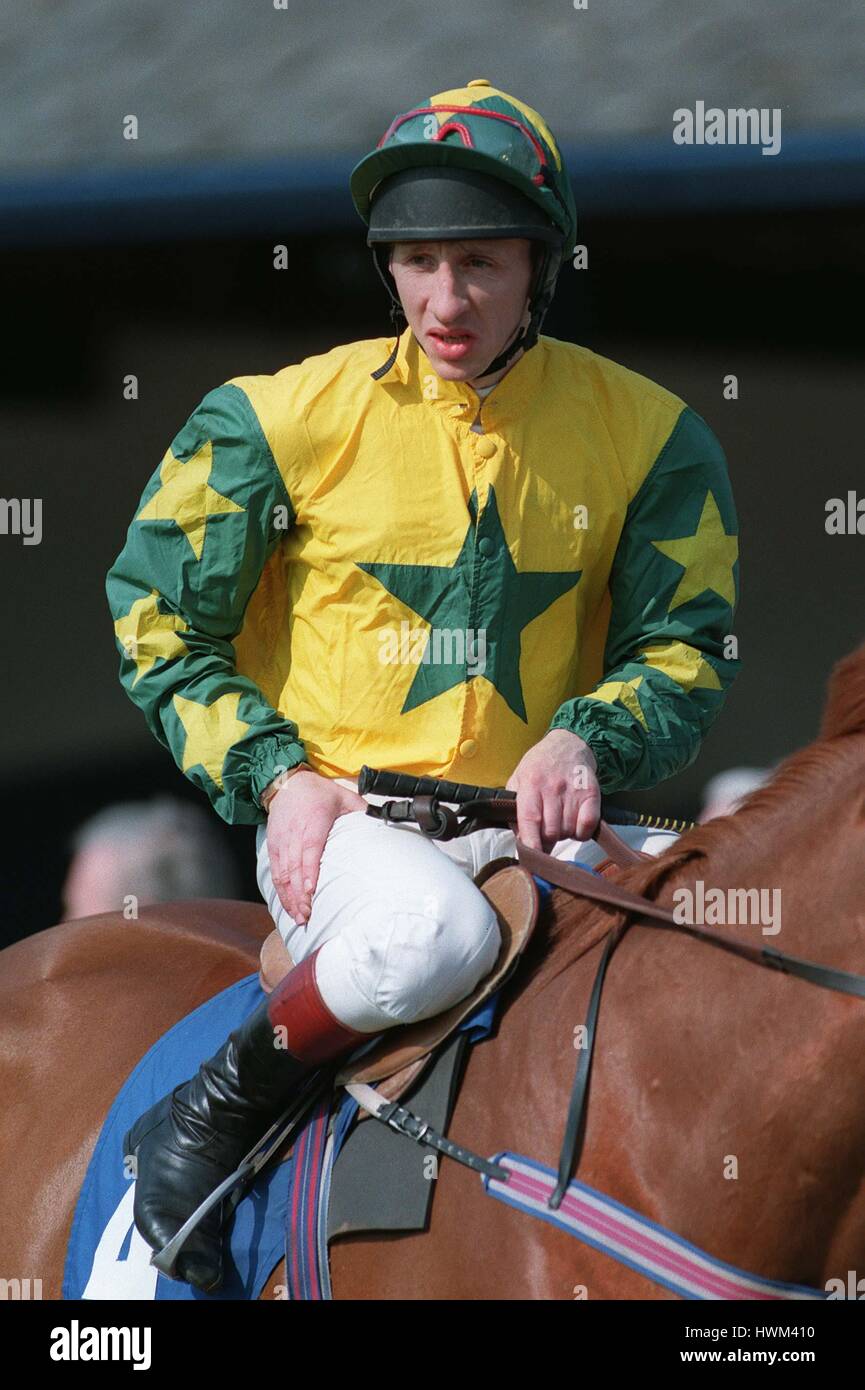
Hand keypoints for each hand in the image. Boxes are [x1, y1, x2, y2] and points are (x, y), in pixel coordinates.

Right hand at [265, 771, 365, 924]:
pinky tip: (289, 906)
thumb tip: (382, 822)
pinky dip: (280, 892)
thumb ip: (361, 810)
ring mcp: (282, 842)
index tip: (311, 891)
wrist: (288, 784)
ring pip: (283, 874)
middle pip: (294, 868)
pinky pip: (275, 873)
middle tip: (308, 915)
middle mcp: (295, 834)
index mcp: (314, 822)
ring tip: (299, 917)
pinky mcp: (273, 848)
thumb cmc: (318, 792)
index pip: (310, 849)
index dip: (309, 871)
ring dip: (290, 898)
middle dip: (299, 895)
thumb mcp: (343, 795)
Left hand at [506, 729, 600, 850]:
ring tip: (559, 821)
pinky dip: (581, 832)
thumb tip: (520, 837)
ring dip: (563, 834)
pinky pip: (587, 826)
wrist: (569, 744)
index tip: (531, 859)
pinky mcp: (592, 794)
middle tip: (545, 834)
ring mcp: (574, 791)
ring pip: (568, 831)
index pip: (530, 820)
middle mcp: (553, 787)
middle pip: (551, 831)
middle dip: (546, 840)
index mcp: (530, 784)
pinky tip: (575, 823)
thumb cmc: (539, 765)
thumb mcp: (518, 779)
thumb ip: (514, 808)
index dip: (531, 843)